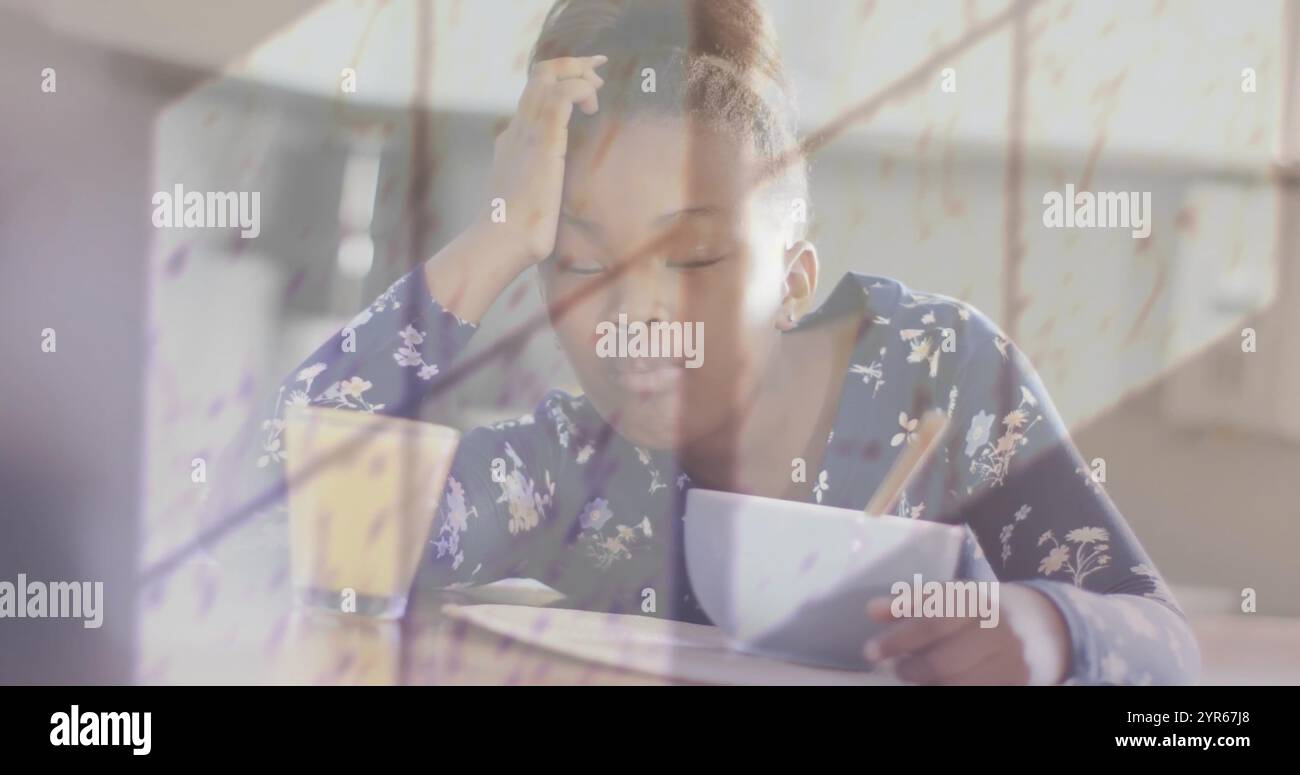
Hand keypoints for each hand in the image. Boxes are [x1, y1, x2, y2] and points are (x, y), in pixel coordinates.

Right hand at [485, 54, 606, 266]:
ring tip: (598, 88)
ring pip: (548, 76)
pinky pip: (561, 96)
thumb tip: (554, 196)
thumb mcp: (532, 199)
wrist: (502, 240)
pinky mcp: (542, 141)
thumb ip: (542, 186)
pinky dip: (580, 89)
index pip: (535, 95)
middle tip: (598, 69)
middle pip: (540, 75)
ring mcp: (527, 132)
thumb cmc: (519, 231)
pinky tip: (592, 105)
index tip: (588, 83)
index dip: (561, 80)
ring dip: (579, 73)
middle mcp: (517, 129)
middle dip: (573, 65)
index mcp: (514, 140)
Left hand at [862, 582, 1070, 684]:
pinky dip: (946, 688)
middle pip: (944, 660)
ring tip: (914, 675)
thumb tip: (872, 611)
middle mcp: (995, 629)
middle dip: (911, 669)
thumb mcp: (945, 597)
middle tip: (897, 668)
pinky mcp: (1015, 680)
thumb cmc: (974, 610)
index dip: (898, 638)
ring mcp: (1009, 659)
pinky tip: (935, 684)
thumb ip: (909, 603)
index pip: (932, 620)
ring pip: (958, 683)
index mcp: (973, 600)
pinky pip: (975, 688)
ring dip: (928, 683)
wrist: (1036, 623)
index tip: (870, 651)